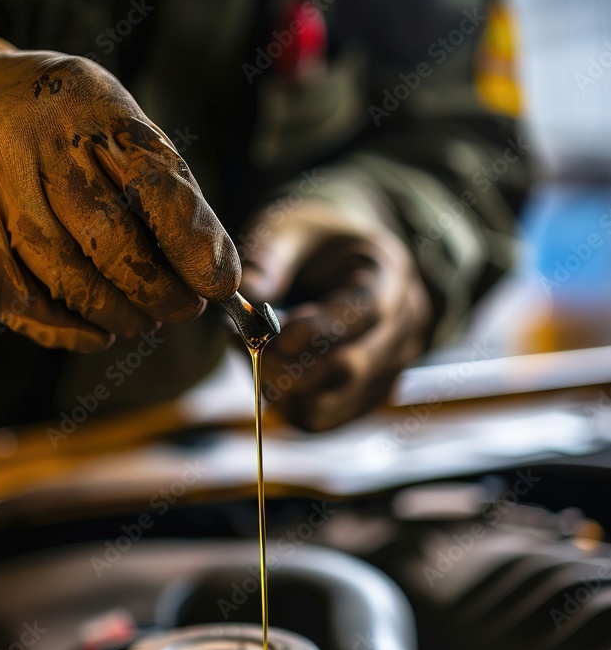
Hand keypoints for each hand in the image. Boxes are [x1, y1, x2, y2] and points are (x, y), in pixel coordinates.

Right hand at [0, 37, 239, 351]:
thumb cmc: (50, 128)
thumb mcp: (106, 123)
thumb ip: (161, 187)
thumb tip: (217, 272)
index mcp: (85, 102)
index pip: (155, 183)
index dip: (195, 243)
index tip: (220, 284)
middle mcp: (29, 140)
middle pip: (112, 241)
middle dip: (160, 290)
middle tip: (183, 309)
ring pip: (69, 280)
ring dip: (120, 314)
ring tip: (143, 320)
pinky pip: (25, 304)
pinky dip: (70, 330)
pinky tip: (98, 332)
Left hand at [241, 209, 430, 430]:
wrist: (335, 262)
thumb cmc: (311, 244)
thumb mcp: (287, 230)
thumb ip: (267, 258)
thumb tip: (246, 294)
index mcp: (389, 272)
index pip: (368, 311)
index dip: (321, 330)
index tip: (276, 334)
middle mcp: (404, 324)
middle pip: (353, 367)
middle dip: (291, 368)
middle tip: (248, 352)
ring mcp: (391, 365)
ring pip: (336, 403)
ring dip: (284, 391)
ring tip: (256, 360)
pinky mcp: (368, 395)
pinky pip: (326, 419)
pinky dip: (289, 406)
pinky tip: (270, 377)